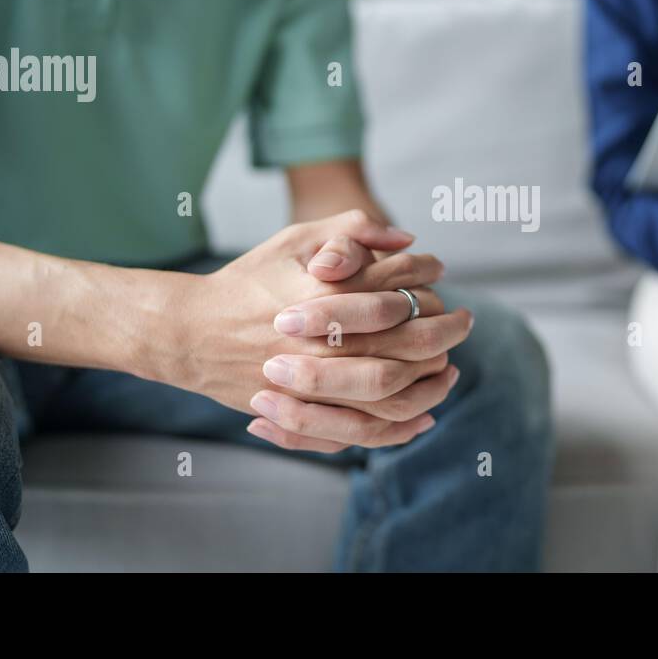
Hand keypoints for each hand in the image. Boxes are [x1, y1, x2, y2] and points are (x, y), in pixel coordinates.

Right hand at [139, 210, 471, 448]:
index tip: (442, 283)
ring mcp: (315, 383)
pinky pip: (366, 429)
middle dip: (447, 331)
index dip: (429, 286)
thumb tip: (408, 239)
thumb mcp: (296, 240)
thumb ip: (352, 229)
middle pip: (410, 344)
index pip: (400, 292)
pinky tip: (424, 412)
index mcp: (325, 295)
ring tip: (451, 368)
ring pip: (395, 391)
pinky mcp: (306, 413)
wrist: (193, 334)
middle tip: (465, 322)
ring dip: (433, 380)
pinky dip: (403, 423)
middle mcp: (323, 341)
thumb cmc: (249, 281)